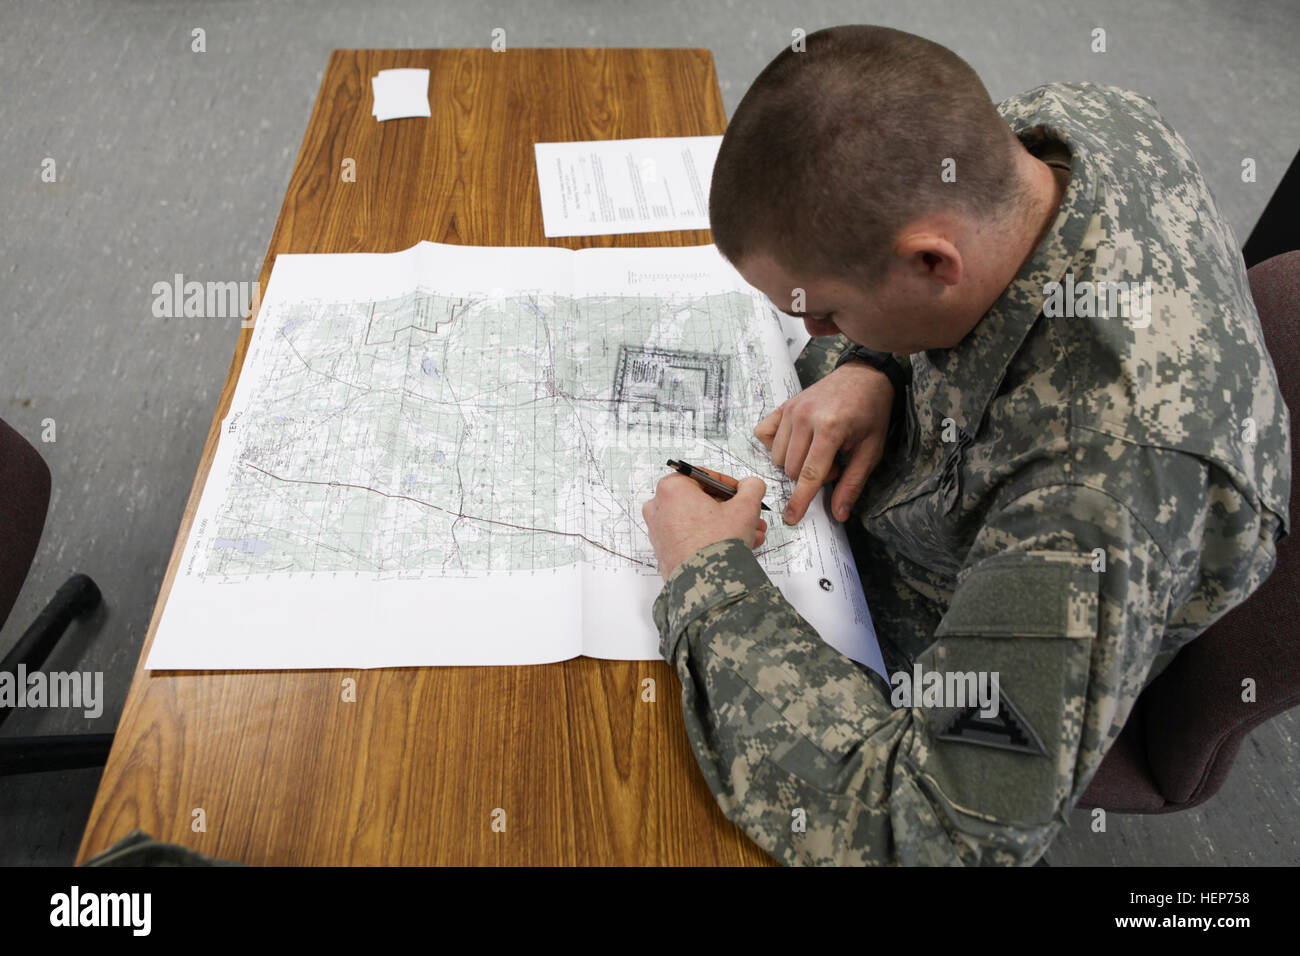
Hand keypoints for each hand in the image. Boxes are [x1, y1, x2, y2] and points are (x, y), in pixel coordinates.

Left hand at [641, 475, 768, 580]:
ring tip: (752, 534)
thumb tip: (751, 485)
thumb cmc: (717, 543)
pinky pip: (691, 536)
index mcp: (671, 488)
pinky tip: (739, 545)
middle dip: (732, 510)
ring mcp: (659, 531)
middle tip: (751, 515)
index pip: (704, 477)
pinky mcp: (665, 551)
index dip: (729, 485)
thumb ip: (751, 489)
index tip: (743, 492)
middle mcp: (659, 507)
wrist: (705, 584)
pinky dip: (713, 538)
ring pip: (700, 521)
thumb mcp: (744, 508)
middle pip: (702, 501)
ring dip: (728, 525)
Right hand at [755, 361, 893, 524]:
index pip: (810, 475)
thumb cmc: (871, 413)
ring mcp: (792, 409)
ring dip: (797, 463)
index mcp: (830, 428)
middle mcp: (805, 417)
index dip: (800, 500)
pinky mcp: (784, 405)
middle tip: (834, 461)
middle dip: (811, 475)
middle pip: (792, 469)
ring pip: (778, 457)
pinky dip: (775, 445)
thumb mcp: (871, 451)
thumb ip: (853, 484)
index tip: (791, 518)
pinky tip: (795, 443)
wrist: (864, 376)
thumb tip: (839, 514)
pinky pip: (764, 434)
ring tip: (820, 450)